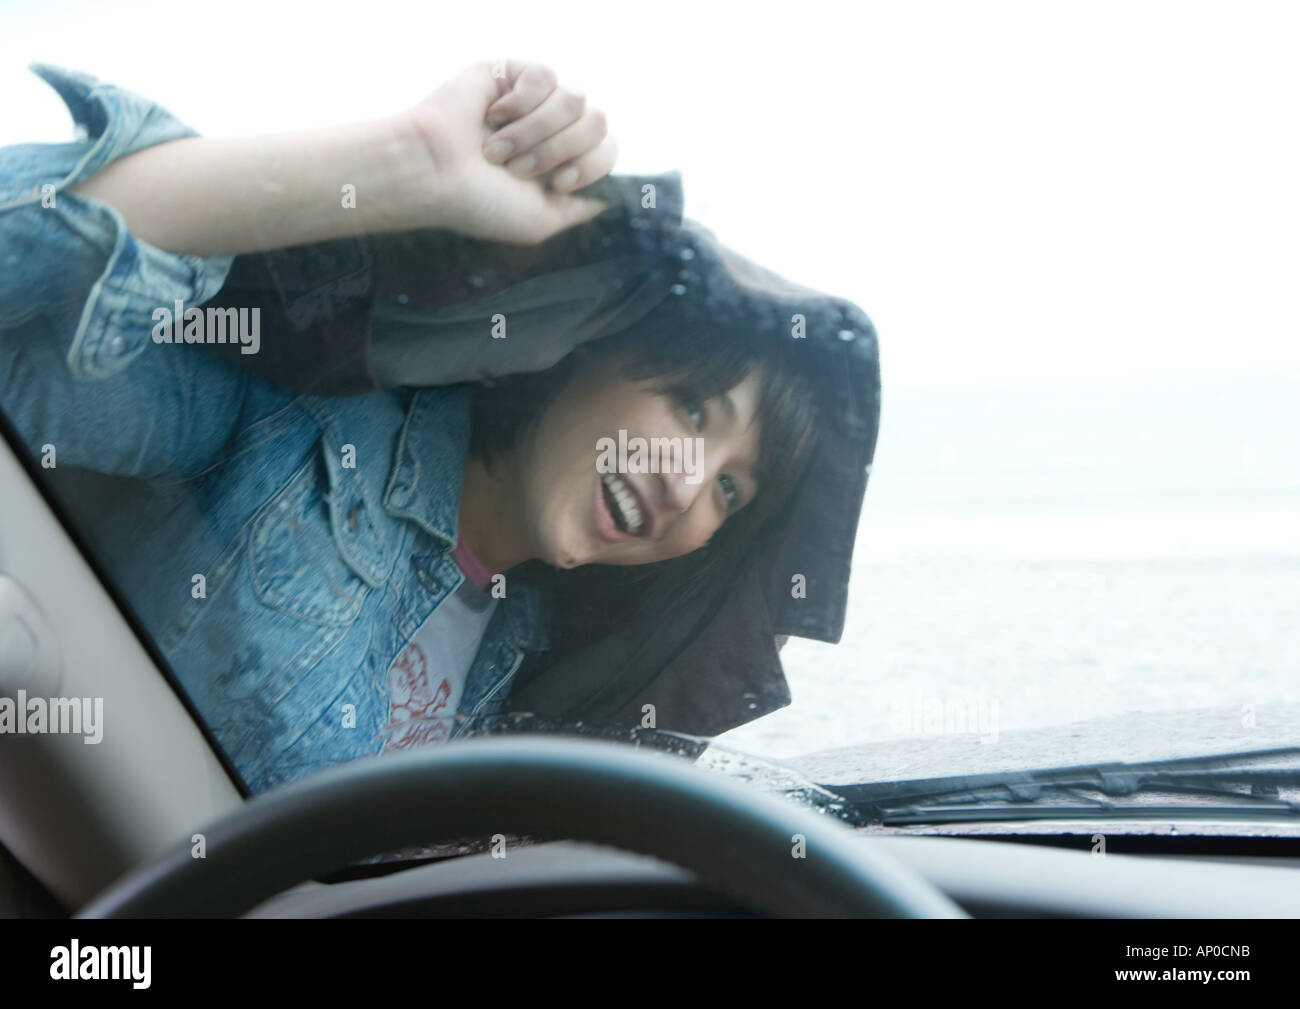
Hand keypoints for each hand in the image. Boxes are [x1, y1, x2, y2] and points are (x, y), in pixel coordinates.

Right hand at [403, 60, 618, 244]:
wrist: (433, 173)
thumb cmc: (480, 204)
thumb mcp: (542, 221)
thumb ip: (583, 208)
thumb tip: (617, 196)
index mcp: (563, 162)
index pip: (610, 150)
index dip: (590, 166)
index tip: (556, 183)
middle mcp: (553, 128)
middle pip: (598, 122)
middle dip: (560, 149)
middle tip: (519, 168)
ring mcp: (535, 99)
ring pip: (574, 98)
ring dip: (535, 131)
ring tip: (499, 149)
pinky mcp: (513, 72)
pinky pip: (545, 76)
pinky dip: (520, 104)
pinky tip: (494, 116)